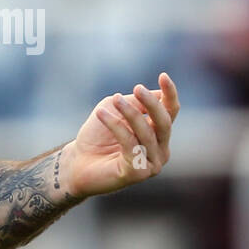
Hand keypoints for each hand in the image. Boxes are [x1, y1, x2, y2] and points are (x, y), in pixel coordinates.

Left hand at [59, 72, 178, 198]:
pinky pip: (130, 144)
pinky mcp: (139, 173)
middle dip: (152, 104)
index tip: (163, 75)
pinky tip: (101, 113)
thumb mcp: (117, 110)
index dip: (170, 94)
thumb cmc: (98, 134)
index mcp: (159, 133)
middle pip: (164, 122)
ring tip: (114, 99)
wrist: (77, 161)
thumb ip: (137, 103)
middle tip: (137, 88)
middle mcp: (161, 150)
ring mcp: (152, 164)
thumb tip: (159, 95)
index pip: (171, 111)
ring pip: (147, 133)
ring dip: (130, 113)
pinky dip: (116, 126)